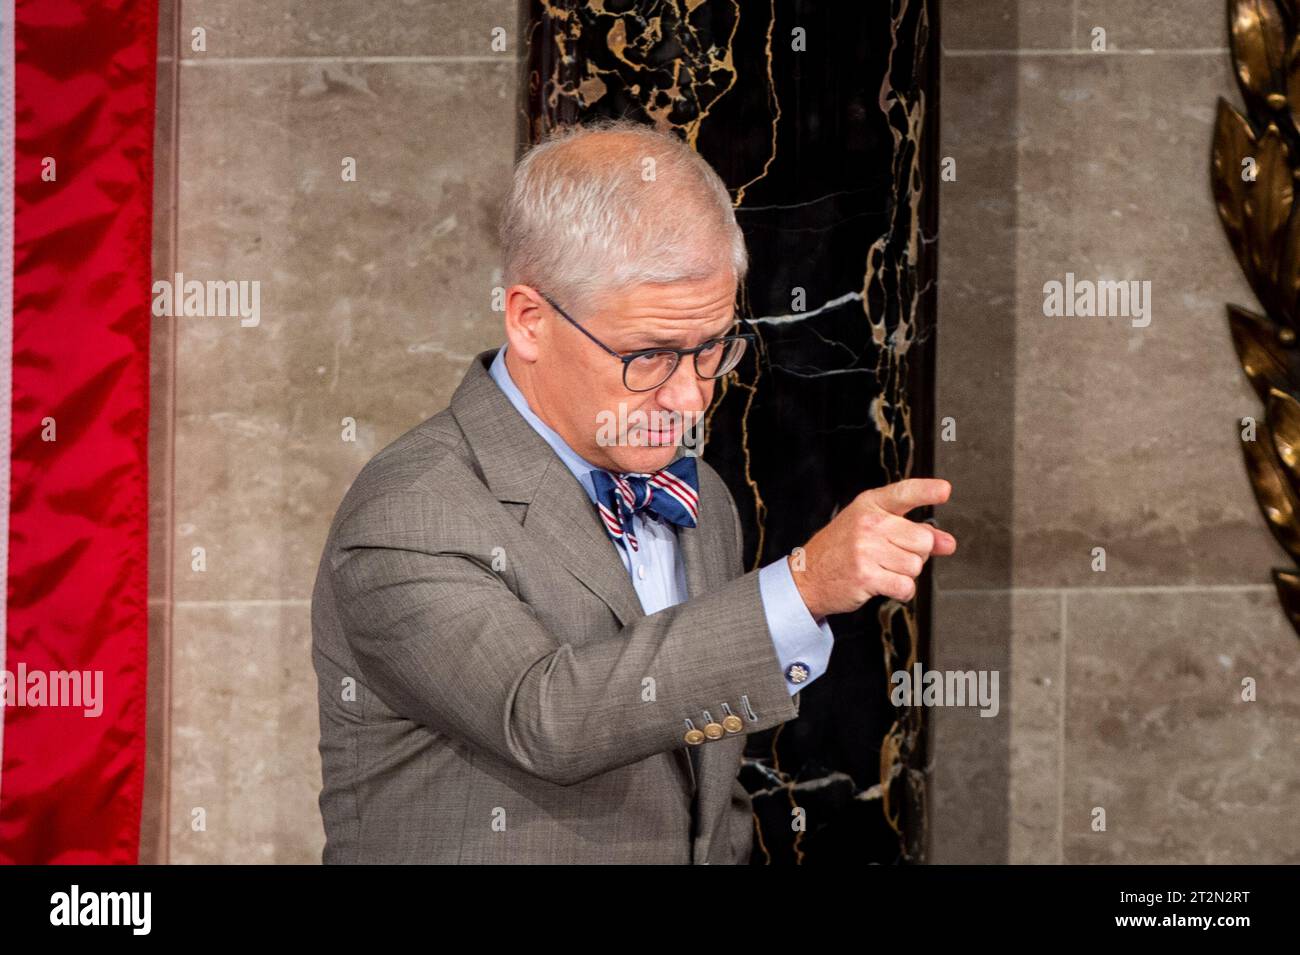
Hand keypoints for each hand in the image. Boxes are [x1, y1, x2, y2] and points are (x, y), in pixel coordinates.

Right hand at [787, 478, 955, 616]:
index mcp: (870, 506)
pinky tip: (884, 585)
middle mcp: (868, 523)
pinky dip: (901, 591)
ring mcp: (865, 549)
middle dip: (916, 553)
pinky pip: (905, 586)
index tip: (944, 490)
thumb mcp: (872, 530)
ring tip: (882, 570)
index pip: (904, 493)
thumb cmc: (841, 550)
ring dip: (905, 574)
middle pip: (922, 540)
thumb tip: (947, 543)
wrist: (806, 576)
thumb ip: (912, 533)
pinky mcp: (865, 575)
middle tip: (891, 556)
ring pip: (915, 565)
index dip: (927, 491)